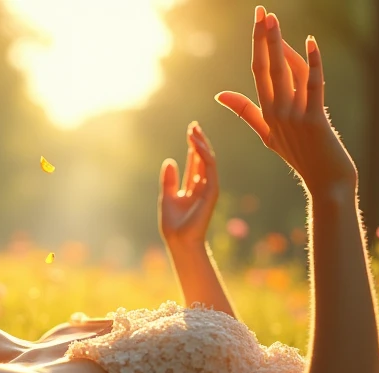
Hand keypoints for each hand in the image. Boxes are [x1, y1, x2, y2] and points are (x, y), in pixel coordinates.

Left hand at [158, 121, 218, 246]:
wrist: (179, 239)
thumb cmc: (173, 223)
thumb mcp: (167, 196)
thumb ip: (169, 180)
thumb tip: (170, 160)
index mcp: (193, 187)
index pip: (195, 163)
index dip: (193, 147)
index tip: (190, 131)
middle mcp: (203, 186)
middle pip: (203, 159)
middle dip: (199, 142)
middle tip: (193, 126)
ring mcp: (209, 188)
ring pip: (208, 161)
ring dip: (202, 145)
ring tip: (194, 131)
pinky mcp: (212, 191)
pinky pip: (210, 168)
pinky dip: (204, 155)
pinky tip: (197, 144)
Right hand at [215, 6, 357, 194]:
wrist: (326, 183)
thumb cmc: (301, 156)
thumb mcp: (268, 134)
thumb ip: (245, 112)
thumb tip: (220, 94)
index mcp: (267, 114)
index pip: (258, 72)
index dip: (257, 44)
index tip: (257, 20)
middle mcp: (277, 113)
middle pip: (268, 68)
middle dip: (264, 38)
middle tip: (261, 11)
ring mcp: (295, 117)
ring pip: (286, 74)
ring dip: (281, 45)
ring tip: (274, 20)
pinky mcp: (315, 121)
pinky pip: (313, 87)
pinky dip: (313, 64)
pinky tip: (311, 42)